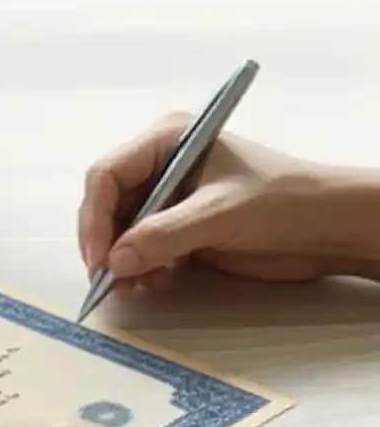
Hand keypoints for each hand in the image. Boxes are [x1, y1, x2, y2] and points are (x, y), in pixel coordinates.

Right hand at [78, 112, 379, 294]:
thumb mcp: (219, 214)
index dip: (96, 217)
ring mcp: (171, 195)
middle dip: (107, 243)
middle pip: (109, 204)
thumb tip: (114, 261)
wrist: (329, 228)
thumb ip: (163, 235)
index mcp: (167, 140)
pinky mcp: (181, 225)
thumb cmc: (284, 202)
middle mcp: (162, 164)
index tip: (99, 257)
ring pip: (123, 229)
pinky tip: (155, 280)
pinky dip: (142, 266)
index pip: (108, 175)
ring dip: (123, 260)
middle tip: (109, 278)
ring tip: (134, 286)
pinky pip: (143, 246)